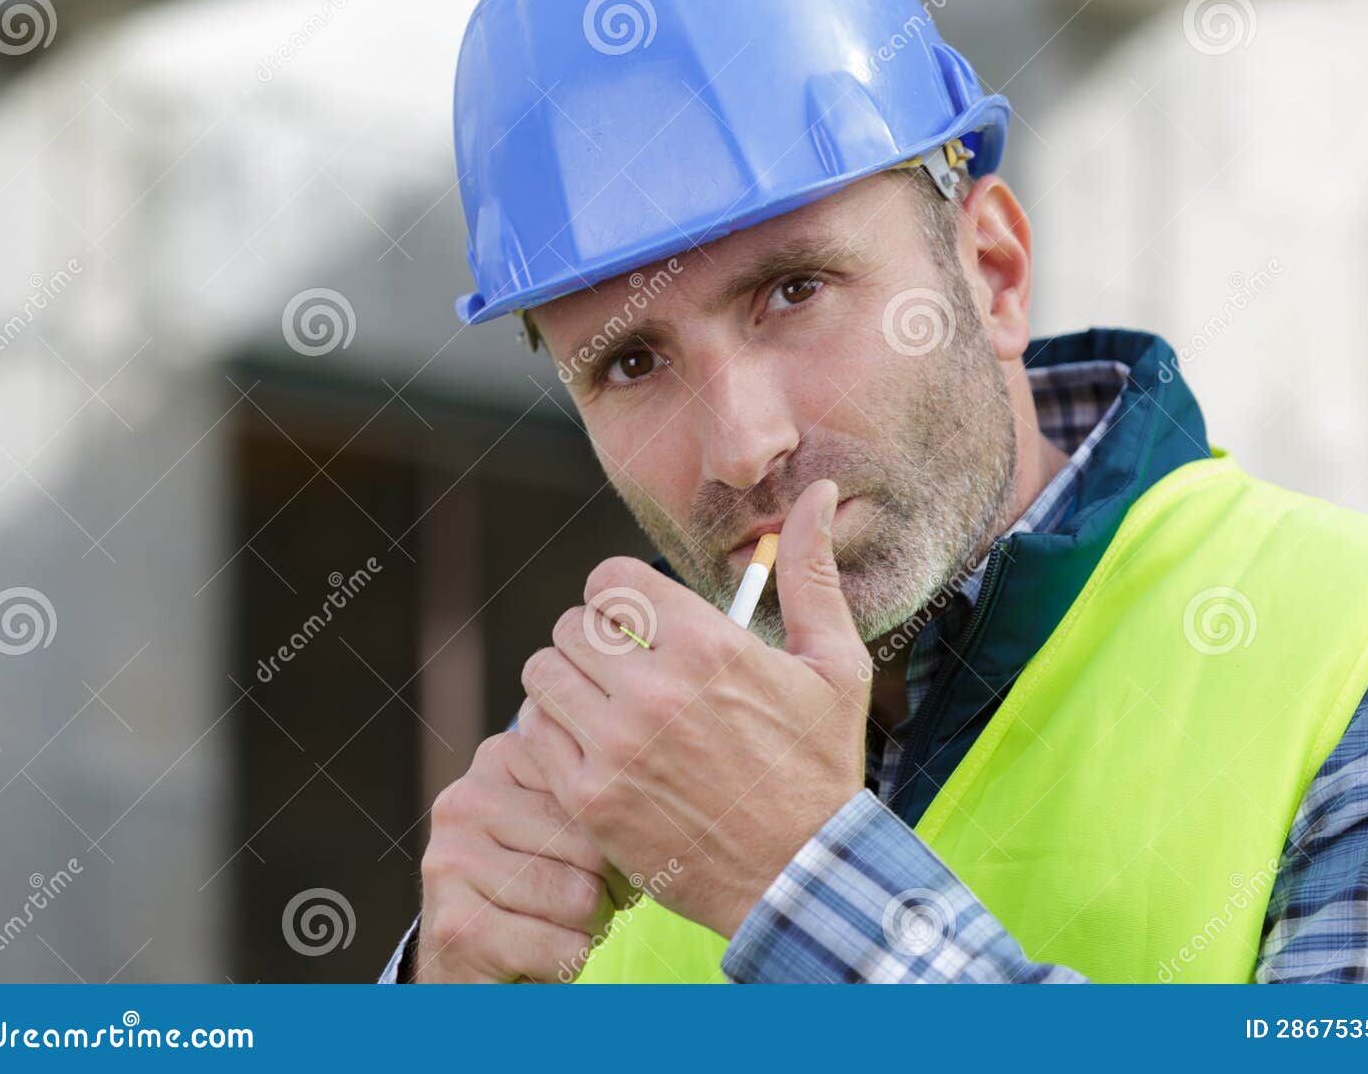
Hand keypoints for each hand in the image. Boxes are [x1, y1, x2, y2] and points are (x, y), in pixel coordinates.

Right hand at [413, 729, 636, 982]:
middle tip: (591, 902)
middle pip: (594, 845)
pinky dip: (566, 964)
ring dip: (589, 928)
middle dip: (612, 888)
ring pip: (581, 899)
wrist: (468, 969)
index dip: (622, 836)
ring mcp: (453, 862)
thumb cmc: (536, 885)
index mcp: (499, 758)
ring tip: (562, 925)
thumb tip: (656, 791)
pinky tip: (538, 955)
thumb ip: (596, 793)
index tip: (608, 859)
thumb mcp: (563, 824)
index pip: (599, 788)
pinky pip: (562, 948)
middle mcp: (466, 800)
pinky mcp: (458, 927)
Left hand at [518, 479, 872, 937]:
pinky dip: (555, 735)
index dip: (619, 595)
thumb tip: (820, 492)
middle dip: (595, 638)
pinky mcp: (590, 798)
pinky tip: (594, 748)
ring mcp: (616, 746)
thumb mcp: (834, 663)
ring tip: (604, 703)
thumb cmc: (821, 765)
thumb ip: (811, 571)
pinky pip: (534, 735)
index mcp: (708, 645)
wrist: (802, 875)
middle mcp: (654, 689)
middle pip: (572, 623)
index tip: (638, 620)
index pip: (611, 580)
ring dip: (568, 682)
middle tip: (624, 667)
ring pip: (544, 672)